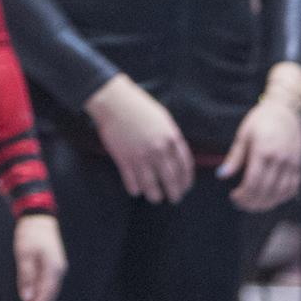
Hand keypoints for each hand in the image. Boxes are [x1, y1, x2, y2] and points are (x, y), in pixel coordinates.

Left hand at [12, 213, 66, 300]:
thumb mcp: (24, 254)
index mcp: (53, 270)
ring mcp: (56, 270)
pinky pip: (46, 287)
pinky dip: (38, 297)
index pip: (43, 297)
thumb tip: (26, 297)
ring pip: (47, 294)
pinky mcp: (52, 268)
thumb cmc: (30, 233)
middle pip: (46, 298)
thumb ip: (26, 276)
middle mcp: (57, 273)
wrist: (38, 217)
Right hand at [85, 74, 193, 203]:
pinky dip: (134, 189)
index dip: (187, 181)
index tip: (185, 188)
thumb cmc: (138, 106)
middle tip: (174, 199)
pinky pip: (132, 182)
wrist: (113, 101)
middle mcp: (159, 150)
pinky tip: (135, 190)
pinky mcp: (123, 159)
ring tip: (155, 198)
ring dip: (155, 196)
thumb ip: (172, 138)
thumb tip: (177, 156)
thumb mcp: (163, 119)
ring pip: (152, 186)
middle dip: (174, 194)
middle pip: (171, 180)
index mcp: (171, 139)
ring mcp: (140, 156)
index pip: (185, 168)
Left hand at [219, 95, 300, 211]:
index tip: (233, 197)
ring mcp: (292, 164)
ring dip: (266, 203)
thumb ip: (234, 157)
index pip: (254, 181)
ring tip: (252, 205)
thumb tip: (221, 175)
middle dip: (252, 202)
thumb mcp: (243, 135)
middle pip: (267, 190)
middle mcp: (280, 160)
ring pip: (281, 193)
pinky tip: (270, 199)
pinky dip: (281, 198)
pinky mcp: (299, 166)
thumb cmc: (260, 121)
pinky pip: (292, 188)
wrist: (285, 112)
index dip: (243, 194)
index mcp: (263, 151)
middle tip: (239, 204)